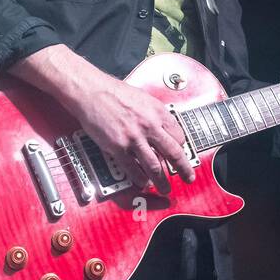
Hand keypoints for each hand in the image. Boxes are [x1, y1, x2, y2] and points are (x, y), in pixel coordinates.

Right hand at [65, 75, 194, 193]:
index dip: (182, 149)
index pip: (179, 136)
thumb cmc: (114, 92)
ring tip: (165, 188)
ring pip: (155, 166)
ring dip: (162, 181)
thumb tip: (162, 128)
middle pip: (173, 153)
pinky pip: (132, 169)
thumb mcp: (143, 98)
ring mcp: (134, 138)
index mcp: (158, 112)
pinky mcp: (118, 147)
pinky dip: (139, 179)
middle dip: (183, 169)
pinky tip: (142, 183)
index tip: (181, 155)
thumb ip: (154, 114)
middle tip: (188, 178)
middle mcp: (149, 125)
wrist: (91, 91)